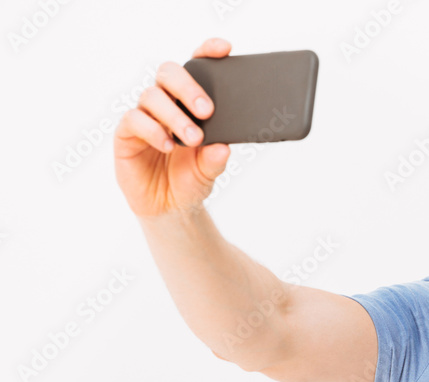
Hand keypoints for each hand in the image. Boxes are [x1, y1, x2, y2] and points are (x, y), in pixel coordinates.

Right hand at [114, 37, 232, 218]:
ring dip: (175, 116)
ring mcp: (145, 116)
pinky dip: (154, 130)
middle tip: (207, 110)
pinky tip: (169, 145)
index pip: (196, 68)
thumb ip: (216, 158)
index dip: (206, 53)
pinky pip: (135, 120)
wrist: (170, 208)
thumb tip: (224, 147)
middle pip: (169, 73)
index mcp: (189, 103)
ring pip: (152, 95)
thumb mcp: (209, 170)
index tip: (224, 49)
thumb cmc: (190, 180)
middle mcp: (166, 103)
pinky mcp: (127, 133)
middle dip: (189, 86)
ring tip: (193, 138)